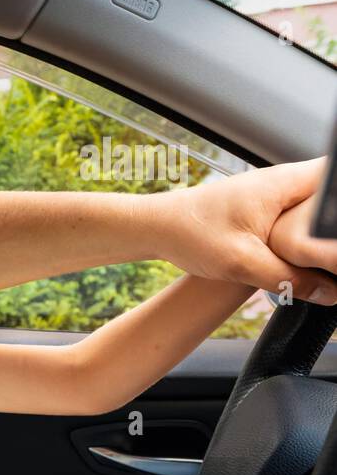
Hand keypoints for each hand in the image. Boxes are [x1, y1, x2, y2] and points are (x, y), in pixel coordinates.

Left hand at [155, 158, 336, 303]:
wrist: (155, 228)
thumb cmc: (189, 233)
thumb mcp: (242, 262)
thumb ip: (288, 278)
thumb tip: (329, 293)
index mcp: (284, 182)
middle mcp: (282, 181)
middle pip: (332, 196)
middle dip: (335, 225)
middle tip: (332, 254)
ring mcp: (273, 193)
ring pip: (315, 208)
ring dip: (321, 232)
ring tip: (324, 257)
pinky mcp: (263, 208)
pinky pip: (297, 217)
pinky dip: (303, 234)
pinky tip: (303, 256)